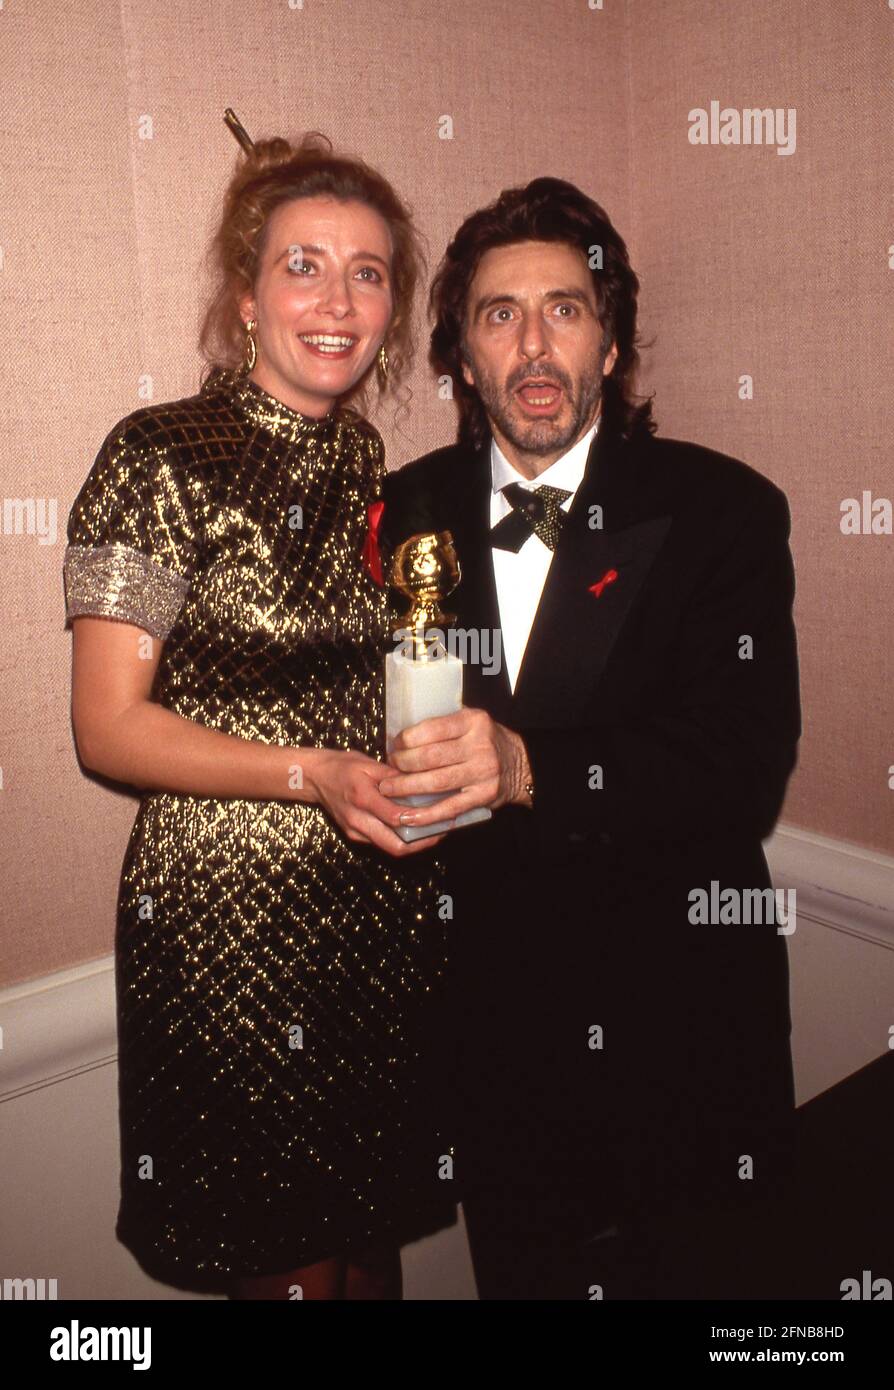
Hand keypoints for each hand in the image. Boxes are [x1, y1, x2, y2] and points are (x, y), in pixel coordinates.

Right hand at [305, 749, 445, 855]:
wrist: (314, 778)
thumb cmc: (342, 767)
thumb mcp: (368, 764)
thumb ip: (394, 776)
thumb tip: (420, 782)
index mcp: (362, 798)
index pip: (396, 818)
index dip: (421, 821)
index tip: (441, 815)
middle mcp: (358, 820)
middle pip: (395, 846)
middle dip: (422, 843)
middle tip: (442, 832)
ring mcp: (356, 831)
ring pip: (390, 848)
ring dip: (413, 844)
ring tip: (433, 830)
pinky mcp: (355, 836)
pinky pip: (382, 843)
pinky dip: (400, 839)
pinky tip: (414, 828)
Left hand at [378, 708, 532, 829]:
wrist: (522, 765)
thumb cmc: (487, 742)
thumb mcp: (471, 722)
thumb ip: (444, 725)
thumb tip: (402, 737)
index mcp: (473, 722)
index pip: (431, 729)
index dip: (406, 739)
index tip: (395, 746)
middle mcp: (480, 746)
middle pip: (430, 757)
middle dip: (402, 764)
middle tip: (389, 768)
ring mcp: (483, 773)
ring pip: (435, 782)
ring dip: (406, 788)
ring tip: (388, 789)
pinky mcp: (483, 797)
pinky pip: (449, 807)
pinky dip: (425, 814)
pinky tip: (408, 816)